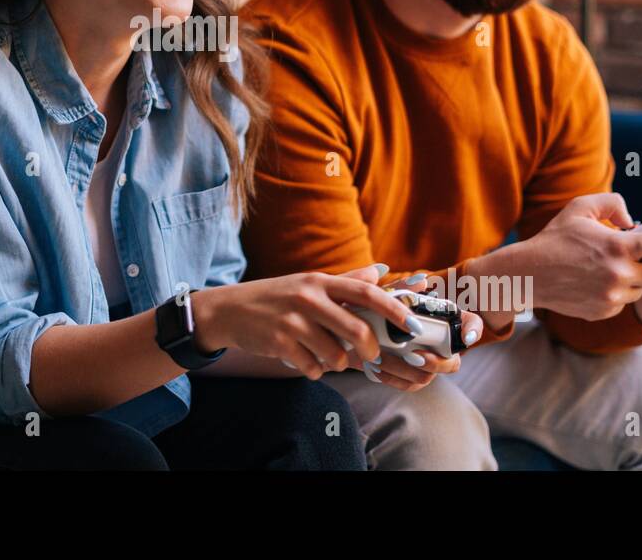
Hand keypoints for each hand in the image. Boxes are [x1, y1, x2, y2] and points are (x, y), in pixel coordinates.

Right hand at [191, 266, 414, 379]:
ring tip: (327, 356)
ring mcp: (293, 321)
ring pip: (335, 354)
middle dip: (370, 348)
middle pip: (356, 329)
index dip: (393, 309)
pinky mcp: (279, 342)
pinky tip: (306, 361)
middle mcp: (308, 298)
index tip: (412, 324)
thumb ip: (345, 280)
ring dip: (338, 363)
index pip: (365, 292)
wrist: (229, 310)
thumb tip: (379, 272)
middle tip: (371, 355)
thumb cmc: (276, 296)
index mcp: (320, 281)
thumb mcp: (308, 282)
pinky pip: (312, 367)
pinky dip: (315, 370)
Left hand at [344, 272, 484, 391]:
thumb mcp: (390, 296)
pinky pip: (408, 385)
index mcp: (445, 323)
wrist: (363, 323)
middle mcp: (442, 346)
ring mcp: (426, 364)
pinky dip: (391, 378)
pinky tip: (374, 367)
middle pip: (452, 364)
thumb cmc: (383, 307)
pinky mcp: (410, 376)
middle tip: (411, 356)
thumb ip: (406, 288)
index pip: (472, 325)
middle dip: (434, 364)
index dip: (473, 331)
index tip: (466, 338)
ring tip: (380, 359)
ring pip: (425, 377)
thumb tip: (422, 281)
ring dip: (403, 370)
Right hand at [517, 192, 641, 321]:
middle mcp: (619, 273)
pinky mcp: (605, 311)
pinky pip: (623, 303)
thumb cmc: (554, 239)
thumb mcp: (578, 209)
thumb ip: (611, 203)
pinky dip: (617, 294)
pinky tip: (594, 284)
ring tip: (608, 271)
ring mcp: (612, 296)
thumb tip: (632, 218)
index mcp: (617, 246)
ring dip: (635, 282)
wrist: (528, 275)